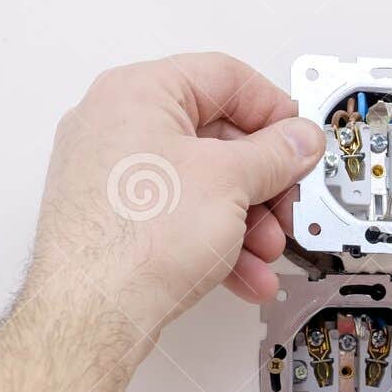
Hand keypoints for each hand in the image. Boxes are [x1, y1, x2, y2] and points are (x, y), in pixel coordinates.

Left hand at [27, 52, 325, 346]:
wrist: (91, 313)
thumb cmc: (135, 240)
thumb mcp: (230, 182)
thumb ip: (275, 154)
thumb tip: (299, 140)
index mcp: (137, 93)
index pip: (223, 77)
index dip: (272, 108)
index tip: (299, 140)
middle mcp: (116, 126)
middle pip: (217, 137)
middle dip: (263, 181)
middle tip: (288, 202)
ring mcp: (111, 175)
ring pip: (202, 185)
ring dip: (247, 220)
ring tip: (266, 250)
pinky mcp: (114, 219)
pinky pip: (179, 218)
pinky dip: (216, 241)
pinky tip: (243, 273)